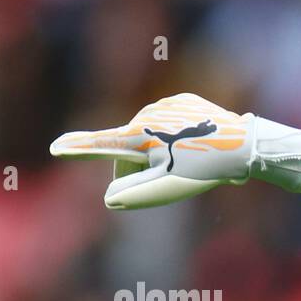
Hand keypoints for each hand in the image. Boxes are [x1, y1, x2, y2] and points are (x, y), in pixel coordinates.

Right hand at [50, 93, 300, 208]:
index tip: (56, 147)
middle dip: (138, 166)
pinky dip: (175, 136)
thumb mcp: (170, 186)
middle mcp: (147, 114)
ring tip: (190, 163)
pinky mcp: (184, 100)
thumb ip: (137, 193)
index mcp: (139, 136)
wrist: (244, 144)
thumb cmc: (206, 169)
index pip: (101, 144)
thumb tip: (110, 200)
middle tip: (168, 181)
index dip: (78, 148)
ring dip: (158, 151)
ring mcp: (166, 104)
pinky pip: (170, 121)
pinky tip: (197, 146)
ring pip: (150, 134)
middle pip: (130, 146)